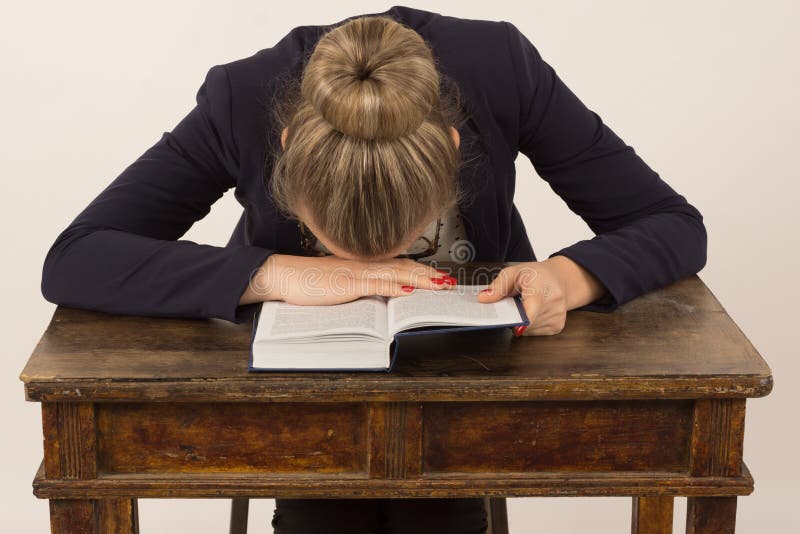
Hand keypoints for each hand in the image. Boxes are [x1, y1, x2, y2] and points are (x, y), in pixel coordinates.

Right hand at [239, 254, 455, 305]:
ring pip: (396, 274)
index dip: (422, 268)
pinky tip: (409, 291)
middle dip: (430, 274)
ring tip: (440, 285)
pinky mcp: (348, 283)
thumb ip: (361, 285)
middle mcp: (364, 263)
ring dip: (421, 279)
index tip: (440, 274)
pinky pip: (376, 285)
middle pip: (404, 267)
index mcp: (363, 262)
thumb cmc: (309, 281)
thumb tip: (382, 294)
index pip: (399, 263)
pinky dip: (394, 288)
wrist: (283, 275)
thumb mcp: (340, 282)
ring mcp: (357, 272)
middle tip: (450, 281)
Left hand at [477, 255, 606, 335]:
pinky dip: (530, 325)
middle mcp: (553, 302)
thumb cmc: (537, 274)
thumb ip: (498, 286)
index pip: (533, 308)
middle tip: (514, 304)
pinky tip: (533, 312)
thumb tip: (483, 298)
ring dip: (522, 321)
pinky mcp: (558, 326)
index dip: (524, 321)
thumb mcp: (514, 272)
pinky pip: (536, 332)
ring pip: (529, 330)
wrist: (561, 278)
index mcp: (541, 287)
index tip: (516, 328)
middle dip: (514, 317)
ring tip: (526, 305)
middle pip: (526, 321)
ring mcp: (557, 316)